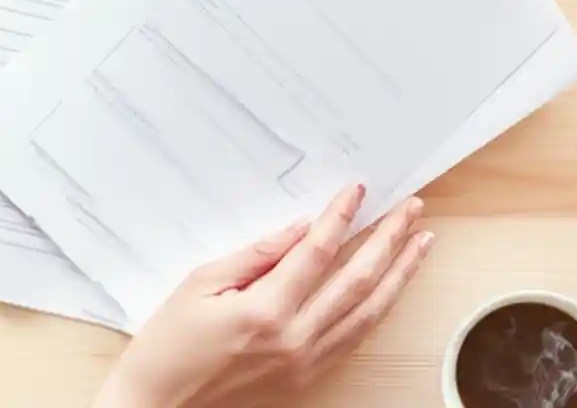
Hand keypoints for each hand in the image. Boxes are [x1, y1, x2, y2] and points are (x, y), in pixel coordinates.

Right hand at [93, 184, 433, 407]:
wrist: (157, 405)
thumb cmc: (169, 344)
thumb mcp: (202, 283)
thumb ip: (258, 254)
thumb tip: (300, 228)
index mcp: (265, 311)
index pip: (318, 251)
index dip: (341, 216)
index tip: (357, 191)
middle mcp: (294, 340)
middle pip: (358, 280)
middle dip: (390, 240)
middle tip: (411, 210)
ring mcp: (305, 363)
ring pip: (369, 313)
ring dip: (400, 275)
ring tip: (420, 244)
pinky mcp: (306, 378)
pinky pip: (354, 339)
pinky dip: (378, 310)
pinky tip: (392, 288)